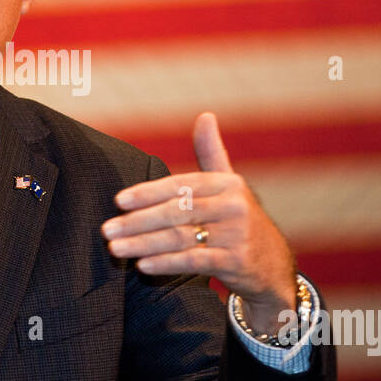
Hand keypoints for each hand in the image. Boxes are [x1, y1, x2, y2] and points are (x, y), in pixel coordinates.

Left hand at [100, 112, 296, 334]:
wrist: (273, 265)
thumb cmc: (240, 220)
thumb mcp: (230, 185)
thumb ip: (211, 153)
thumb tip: (205, 115)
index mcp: (228, 184)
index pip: (180, 186)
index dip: (147, 193)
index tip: (118, 201)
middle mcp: (234, 206)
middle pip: (176, 212)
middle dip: (137, 221)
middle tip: (107, 229)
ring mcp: (237, 235)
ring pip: (180, 238)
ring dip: (143, 244)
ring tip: (115, 249)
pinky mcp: (237, 261)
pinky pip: (194, 261)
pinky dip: (166, 264)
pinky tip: (143, 265)